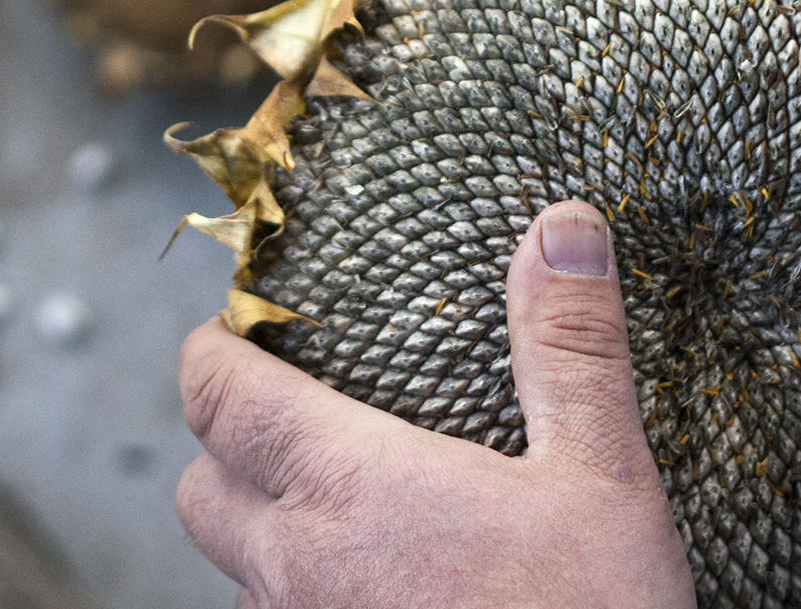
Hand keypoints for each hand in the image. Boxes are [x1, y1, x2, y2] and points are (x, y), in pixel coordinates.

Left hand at [176, 202, 694, 608]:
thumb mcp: (601, 474)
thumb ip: (570, 346)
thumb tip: (564, 227)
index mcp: (351, 491)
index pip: (223, 400)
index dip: (209, 353)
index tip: (227, 326)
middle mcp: (300, 572)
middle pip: (199, 487)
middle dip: (224, 435)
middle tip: (277, 399)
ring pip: (233, 567)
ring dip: (258, 519)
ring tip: (329, 488)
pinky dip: (294, 587)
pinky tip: (371, 579)